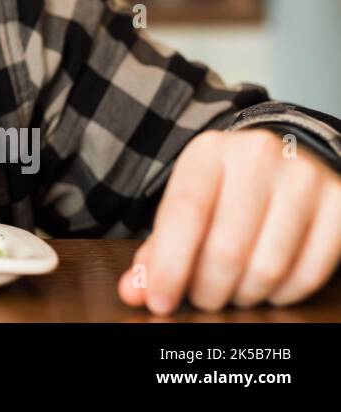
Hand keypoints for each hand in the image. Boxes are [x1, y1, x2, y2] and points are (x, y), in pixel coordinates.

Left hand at [117, 128, 340, 313]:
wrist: (287, 156)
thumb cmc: (226, 188)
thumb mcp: (188, 201)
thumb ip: (158, 248)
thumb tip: (133, 292)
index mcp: (210, 151)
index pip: (184, 214)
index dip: (168, 266)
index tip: (158, 302)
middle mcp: (258, 157)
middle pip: (226, 249)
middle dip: (206, 289)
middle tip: (201, 298)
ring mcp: (304, 179)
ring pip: (268, 267)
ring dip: (243, 295)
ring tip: (231, 291)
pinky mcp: (339, 204)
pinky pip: (308, 274)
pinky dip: (282, 294)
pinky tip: (266, 287)